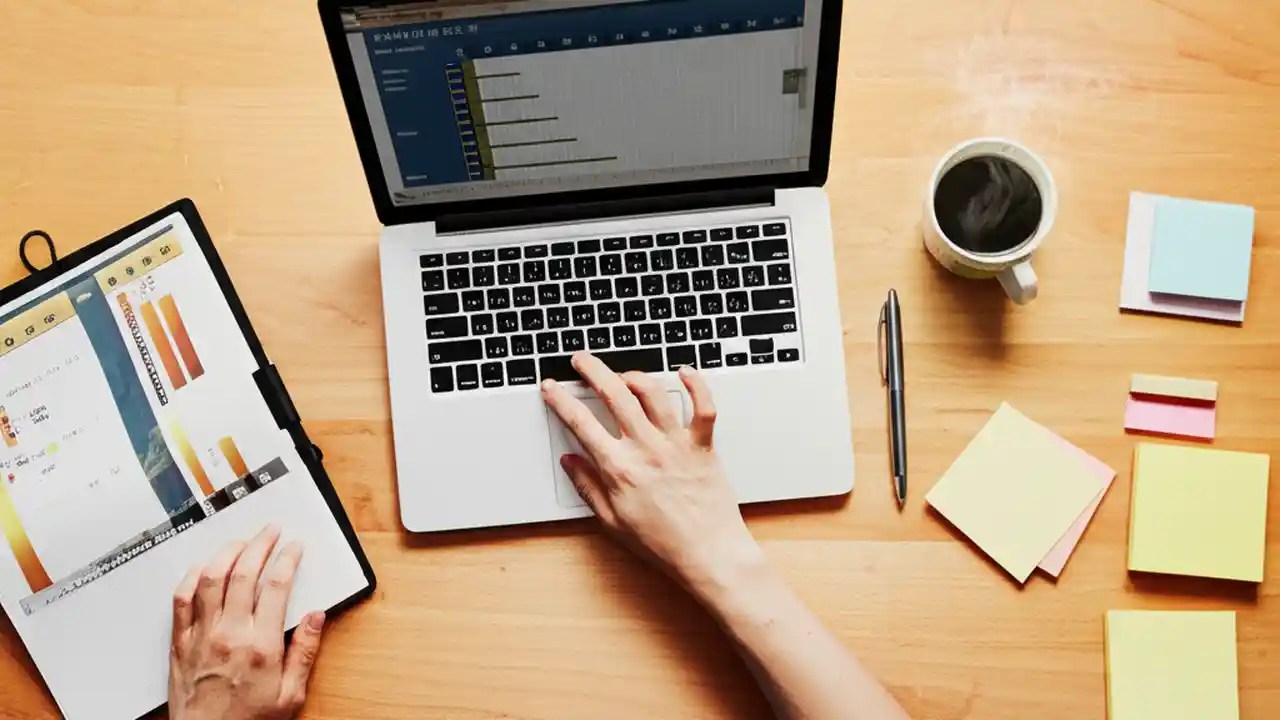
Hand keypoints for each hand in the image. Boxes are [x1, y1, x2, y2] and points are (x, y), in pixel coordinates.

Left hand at [169, 526, 325, 719]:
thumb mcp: (291, 694)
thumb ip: (305, 652)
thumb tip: (318, 617)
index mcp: (261, 646)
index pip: (277, 586)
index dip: (288, 559)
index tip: (295, 547)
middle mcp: (230, 634)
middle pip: (243, 574)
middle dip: (260, 544)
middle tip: (271, 531)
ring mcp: (202, 636)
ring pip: (210, 579)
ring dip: (227, 553)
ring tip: (241, 542)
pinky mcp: (181, 642)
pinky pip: (181, 600)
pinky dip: (191, 577)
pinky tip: (202, 568)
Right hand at [541, 353, 764, 598]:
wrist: (708, 555)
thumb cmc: (663, 544)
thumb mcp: (612, 522)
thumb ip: (588, 487)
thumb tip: (569, 462)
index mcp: (619, 469)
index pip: (581, 423)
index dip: (561, 401)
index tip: (551, 388)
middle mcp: (646, 449)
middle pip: (614, 394)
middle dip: (592, 370)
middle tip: (581, 361)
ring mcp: (676, 443)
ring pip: (652, 391)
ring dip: (632, 374)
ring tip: (622, 373)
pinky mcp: (703, 444)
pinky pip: (703, 405)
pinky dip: (696, 383)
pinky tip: (684, 371)